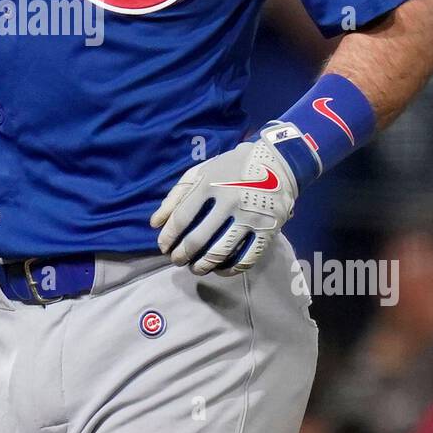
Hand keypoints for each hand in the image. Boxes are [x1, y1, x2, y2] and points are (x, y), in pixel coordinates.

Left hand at [150, 137, 297, 276]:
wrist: (277, 162)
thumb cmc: (231, 167)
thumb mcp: (200, 172)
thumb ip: (176, 195)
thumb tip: (155, 223)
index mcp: (209, 184)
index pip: (181, 218)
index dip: (168, 237)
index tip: (163, 246)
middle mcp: (228, 201)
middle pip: (197, 239)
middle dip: (182, 255)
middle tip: (177, 260)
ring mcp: (249, 217)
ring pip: (220, 253)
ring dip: (202, 266)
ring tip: (195, 268)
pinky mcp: (268, 230)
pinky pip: (246, 259)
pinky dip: (230, 270)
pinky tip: (220, 270)